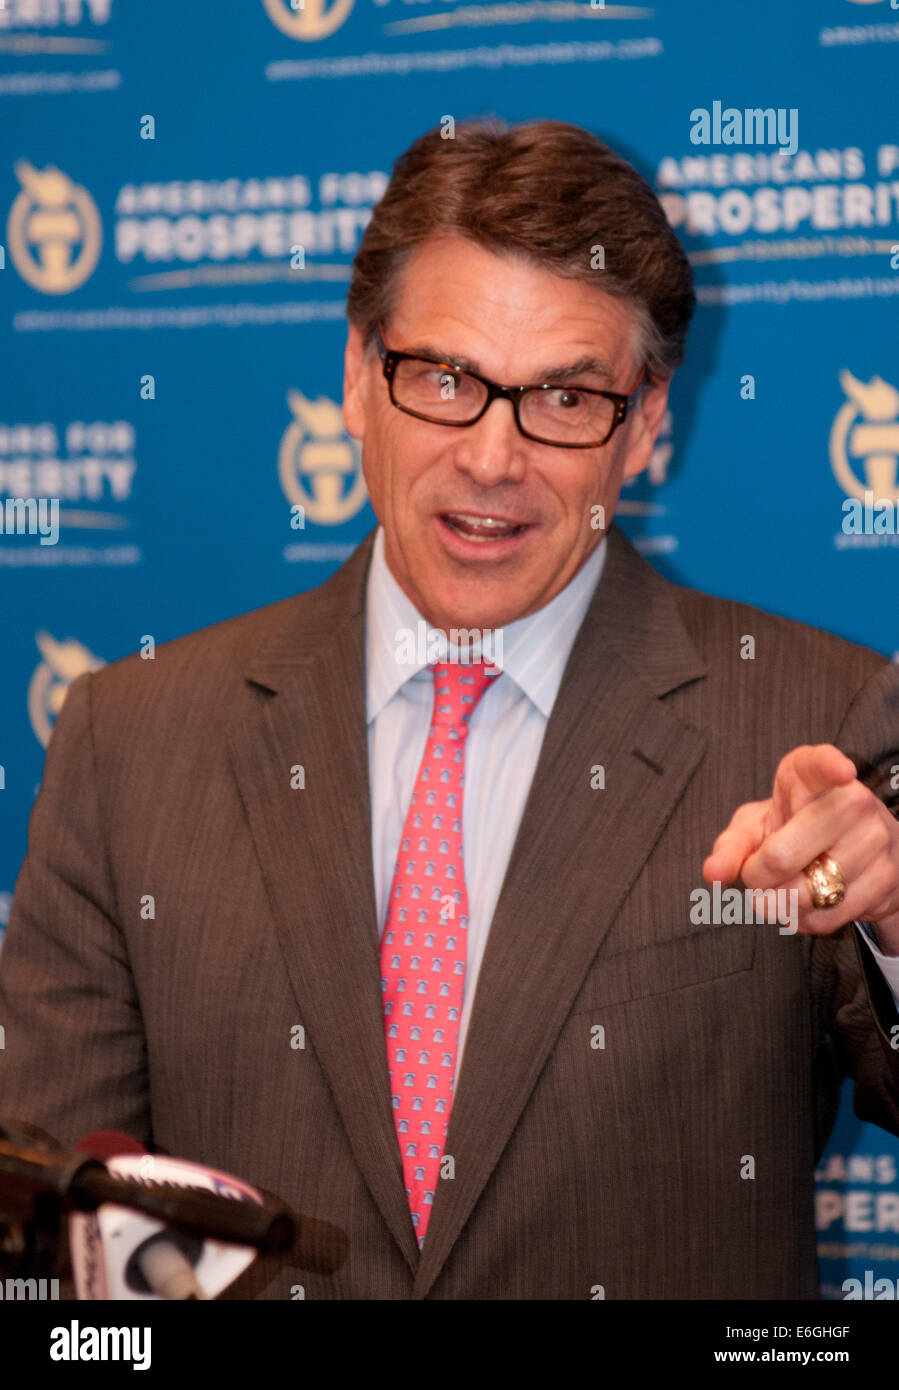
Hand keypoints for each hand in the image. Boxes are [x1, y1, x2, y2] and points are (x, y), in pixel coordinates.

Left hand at [702, 744, 898, 948]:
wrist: (856, 855)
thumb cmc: (795, 831)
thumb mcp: (758, 828)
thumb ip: (732, 846)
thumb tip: (713, 873)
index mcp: (812, 777)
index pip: (821, 764)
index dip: (830, 766)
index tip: (841, 771)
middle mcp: (852, 802)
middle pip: (782, 855)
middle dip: (756, 877)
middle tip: (756, 874)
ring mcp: (874, 840)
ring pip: (806, 893)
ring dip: (779, 903)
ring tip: (780, 888)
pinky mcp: (885, 879)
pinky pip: (827, 916)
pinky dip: (803, 919)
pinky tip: (803, 902)